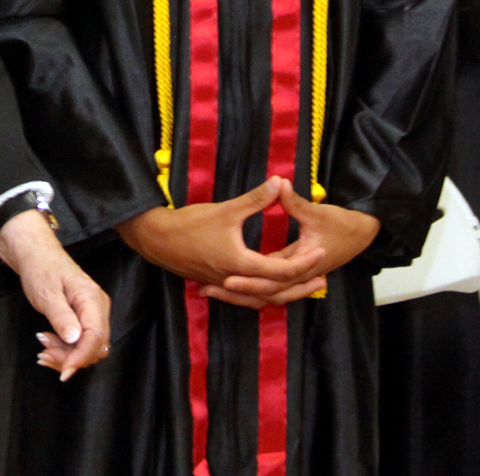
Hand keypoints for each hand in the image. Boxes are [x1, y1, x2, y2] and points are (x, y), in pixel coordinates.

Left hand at [0, 209, 110, 379]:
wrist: (37, 256)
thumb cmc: (41, 270)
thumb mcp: (46, 293)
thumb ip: (61, 317)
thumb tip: (75, 340)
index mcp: (92, 299)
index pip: (95, 337)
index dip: (81, 357)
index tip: (64, 372)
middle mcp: (99, 308)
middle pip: (95, 346)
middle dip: (71, 358)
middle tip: (44, 356)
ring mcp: (95, 313)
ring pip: (89, 347)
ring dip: (67, 355)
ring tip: (43, 350)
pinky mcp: (87, 318)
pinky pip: (82, 341)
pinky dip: (66, 349)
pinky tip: (49, 345)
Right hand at [117, 181, 323, 308]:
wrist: (156, 239)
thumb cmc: (189, 224)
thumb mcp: (226, 209)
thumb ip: (255, 199)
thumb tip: (280, 181)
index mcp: (242, 263)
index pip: (282, 269)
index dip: (305, 262)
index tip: (322, 252)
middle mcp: (236, 279)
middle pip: (276, 292)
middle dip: (302, 287)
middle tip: (323, 281)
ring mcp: (226, 285)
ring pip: (261, 298)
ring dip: (284, 293)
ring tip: (303, 288)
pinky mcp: (217, 283)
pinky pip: (247, 296)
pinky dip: (262, 294)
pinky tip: (267, 289)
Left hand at [209, 177, 380, 308]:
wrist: (364, 232)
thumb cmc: (343, 223)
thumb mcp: (317, 212)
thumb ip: (294, 201)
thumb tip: (278, 181)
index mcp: (303, 264)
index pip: (274, 278)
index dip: (250, 279)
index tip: (226, 276)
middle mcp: (301, 277)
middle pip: (266, 293)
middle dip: (237, 293)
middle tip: (206, 289)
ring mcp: (300, 279)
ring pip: (268, 295)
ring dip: (241, 295)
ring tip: (211, 291)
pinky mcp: (297, 276)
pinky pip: (272, 289)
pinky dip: (253, 290)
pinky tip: (233, 285)